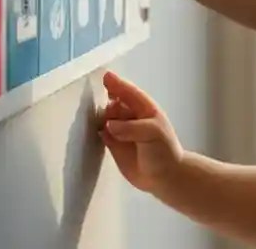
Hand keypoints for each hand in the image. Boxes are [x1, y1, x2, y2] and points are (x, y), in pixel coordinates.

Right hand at [99, 71, 184, 195]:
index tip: (105, 77)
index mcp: (145, 108)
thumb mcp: (152, 133)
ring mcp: (122, 130)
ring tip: (90, 116)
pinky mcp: (113, 144)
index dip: (117, 84)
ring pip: (106, 117)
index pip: (129, 93)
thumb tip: (108, 125)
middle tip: (96, 104)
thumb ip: (131, 128)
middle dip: (105, 100)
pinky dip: (96, 130)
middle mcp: (131, 116)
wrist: (165, 177)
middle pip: (114, 103)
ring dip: (98, 115)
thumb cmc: (164, 150)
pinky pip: (102, 133)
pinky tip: (90, 129)